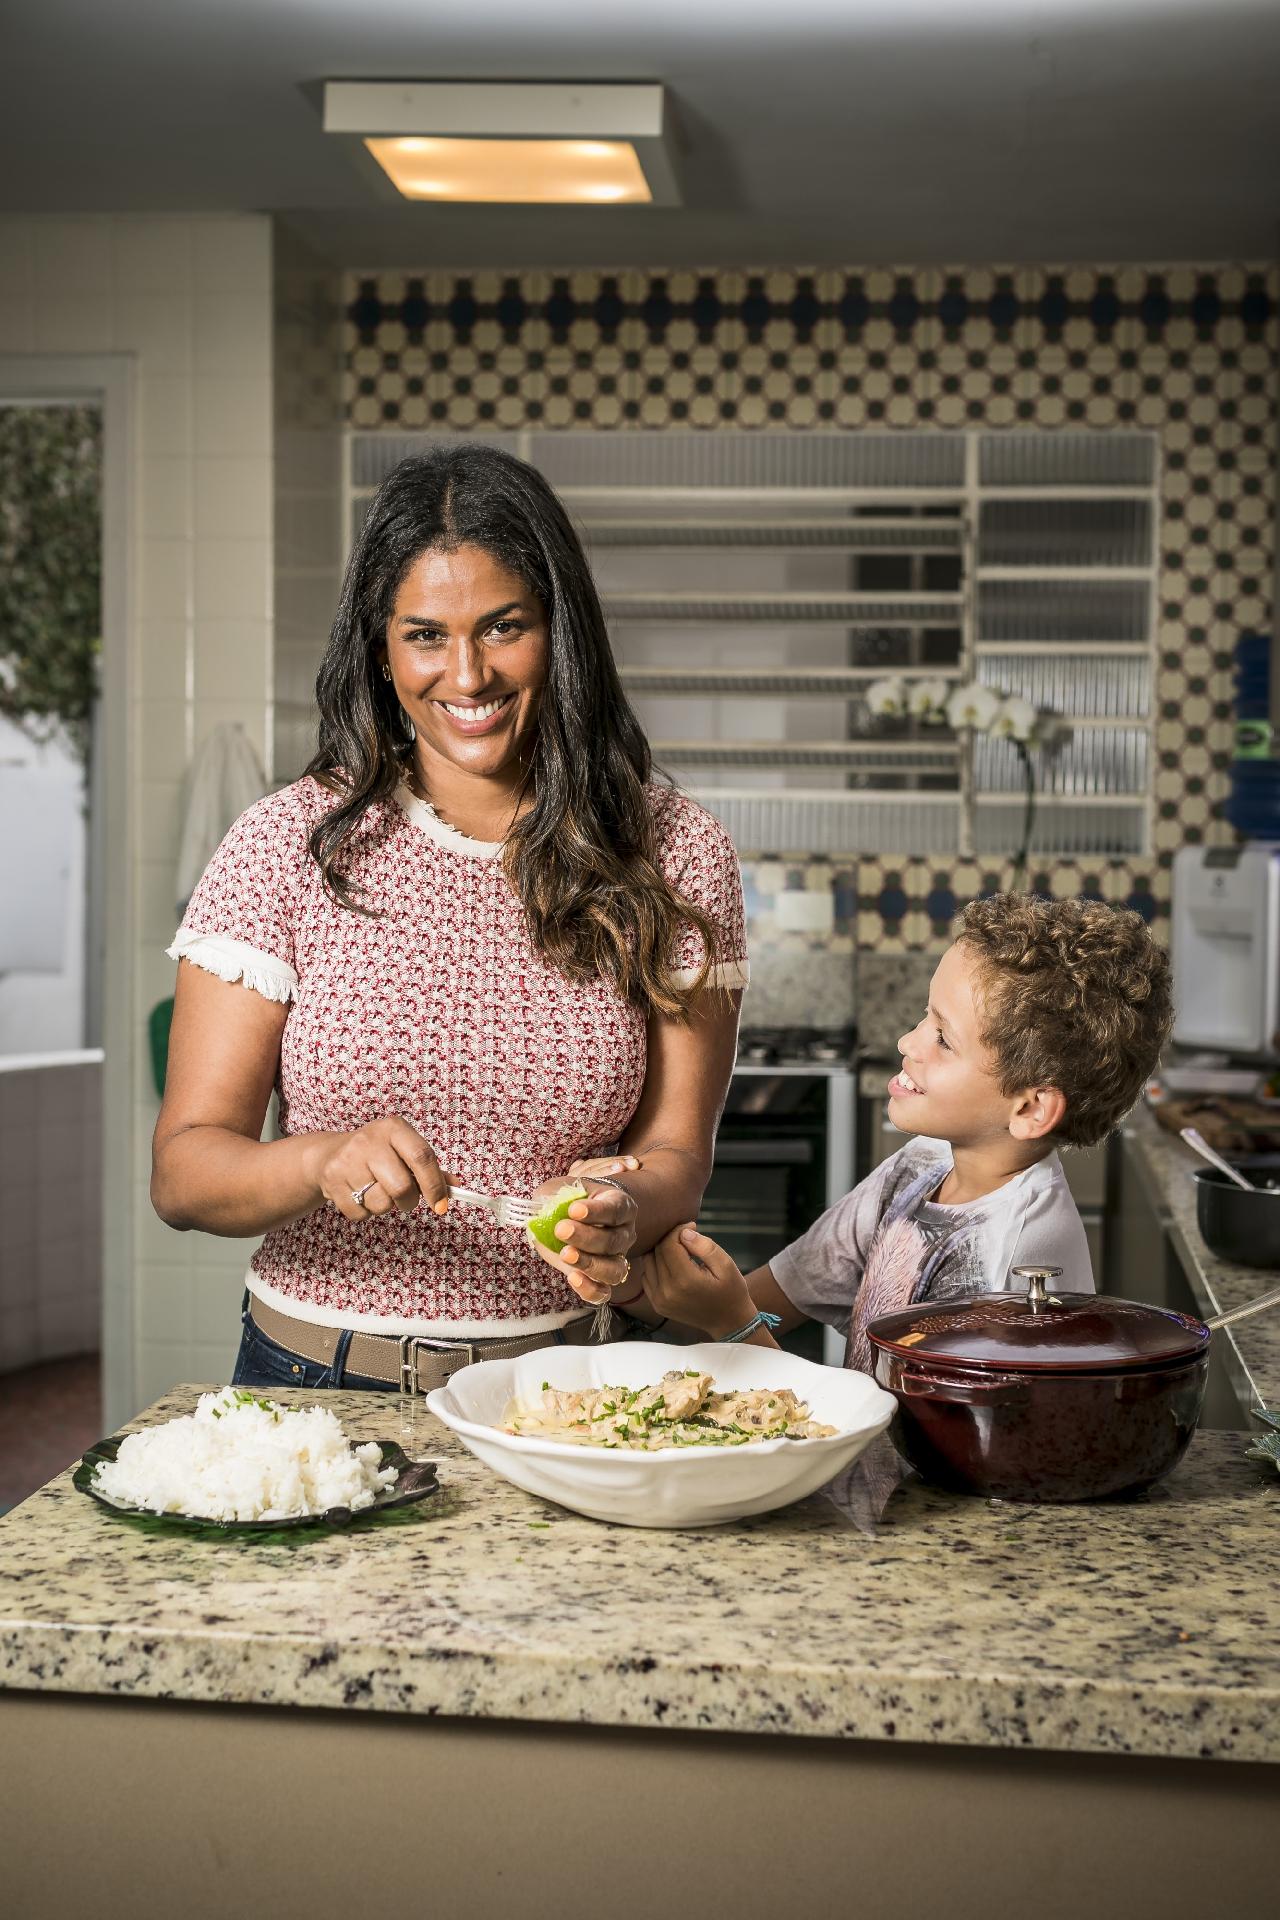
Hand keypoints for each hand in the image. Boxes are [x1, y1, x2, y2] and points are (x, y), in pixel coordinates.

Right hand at [311, 1117, 451, 1222]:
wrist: (330, 1153)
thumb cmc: (376, 1153)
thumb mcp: (402, 1149)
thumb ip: (428, 1167)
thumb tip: (455, 1186)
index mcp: (394, 1128)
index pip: (422, 1157)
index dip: (435, 1185)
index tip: (441, 1205)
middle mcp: (369, 1141)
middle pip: (402, 1186)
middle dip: (409, 1201)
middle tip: (405, 1199)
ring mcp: (348, 1160)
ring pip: (381, 1203)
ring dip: (385, 1206)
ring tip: (377, 1191)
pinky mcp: (332, 1180)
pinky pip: (360, 1213)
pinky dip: (365, 1212)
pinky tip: (360, 1195)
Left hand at [527, 1155, 640, 1306]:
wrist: (567, 1220)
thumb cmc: (566, 1201)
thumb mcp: (559, 1190)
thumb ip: (554, 1195)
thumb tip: (549, 1205)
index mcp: (619, 1204)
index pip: (615, 1209)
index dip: (596, 1211)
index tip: (574, 1209)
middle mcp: (623, 1233)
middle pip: (613, 1240)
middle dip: (586, 1237)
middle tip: (561, 1229)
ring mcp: (616, 1259)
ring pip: (614, 1269)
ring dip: (590, 1264)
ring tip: (566, 1254)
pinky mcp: (601, 1280)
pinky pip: (604, 1293)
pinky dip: (590, 1290)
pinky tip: (573, 1279)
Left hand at [640, 1223, 754, 1337]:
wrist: (728, 1322)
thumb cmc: (731, 1291)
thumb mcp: (726, 1265)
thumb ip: (705, 1246)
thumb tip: (684, 1233)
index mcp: (685, 1280)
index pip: (669, 1244)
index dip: (678, 1230)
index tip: (692, 1226)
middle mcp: (667, 1291)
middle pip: (657, 1251)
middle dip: (670, 1238)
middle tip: (687, 1236)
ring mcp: (659, 1300)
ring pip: (648, 1262)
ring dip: (661, 1251)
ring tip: (680, 1250)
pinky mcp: (657, 1305)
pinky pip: (647, 1276)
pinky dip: (656, 1266)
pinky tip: (673, 1265)